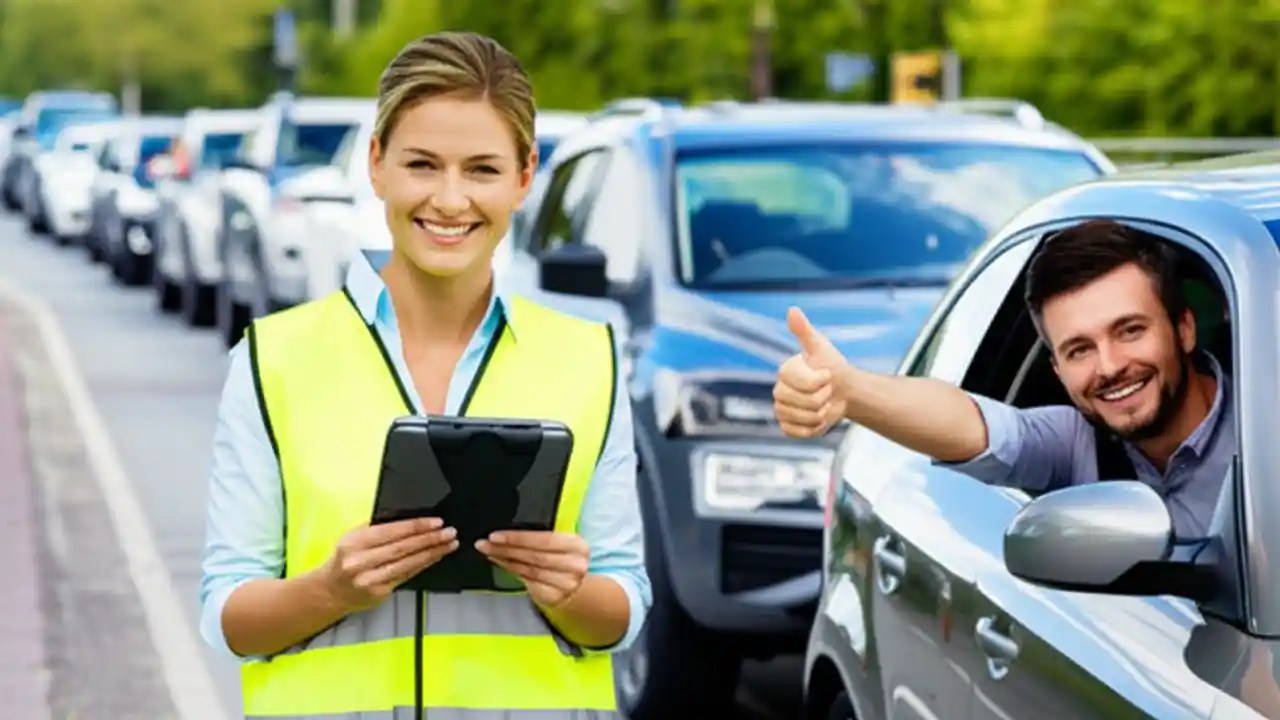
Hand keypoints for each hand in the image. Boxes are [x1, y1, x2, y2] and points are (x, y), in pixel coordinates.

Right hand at [321, 517, 458, 612]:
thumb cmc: (344, 560)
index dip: (416, 526)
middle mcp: (360, 561)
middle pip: (402, 547)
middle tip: (449, 532)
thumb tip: (408, 518)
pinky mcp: (379, 593)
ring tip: (449, 544)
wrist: (329, 591)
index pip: (391, 531)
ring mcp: (370, 579)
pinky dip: (423, 565)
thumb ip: (375, 527)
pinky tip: (435, 557)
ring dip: (432, 553)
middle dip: (430, 539)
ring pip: (407, 563)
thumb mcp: (352, 537)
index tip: (436, 522)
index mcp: (354, 542)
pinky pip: (406, 576)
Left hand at [476, 531, 588, 608]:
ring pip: (527, 569)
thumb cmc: (562, 557)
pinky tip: (500, 563)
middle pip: (533, 556)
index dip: (518, 538)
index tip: (495, 536)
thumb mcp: (560, 542)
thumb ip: (539, 537)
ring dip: (504, 560)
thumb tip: (507, 532)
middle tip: (484, 544)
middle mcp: (575, 565)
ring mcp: (566, 584)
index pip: (544, 540)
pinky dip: (510, 570)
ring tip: (488, 551)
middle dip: (505, 549)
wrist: (575, 584)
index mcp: (577, 545)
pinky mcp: (554, 597)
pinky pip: (526, 581)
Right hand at [774, 306, 849, 437]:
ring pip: (807, 419)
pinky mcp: (787, 427)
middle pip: (809, 403)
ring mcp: (781, 410)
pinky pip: (800, 433)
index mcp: (785, 372)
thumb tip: (792, 309)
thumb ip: (804, 331)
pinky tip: (819, 418)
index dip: (823, 381)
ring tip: (824, 403)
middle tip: (827, 390)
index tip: (827, 374)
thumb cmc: (832, 366)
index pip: (807, 384)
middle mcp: (779, 391)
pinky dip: (815, 428)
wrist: (842, 390)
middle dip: (826, 398)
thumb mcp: (820, 346)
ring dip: (823, 413)